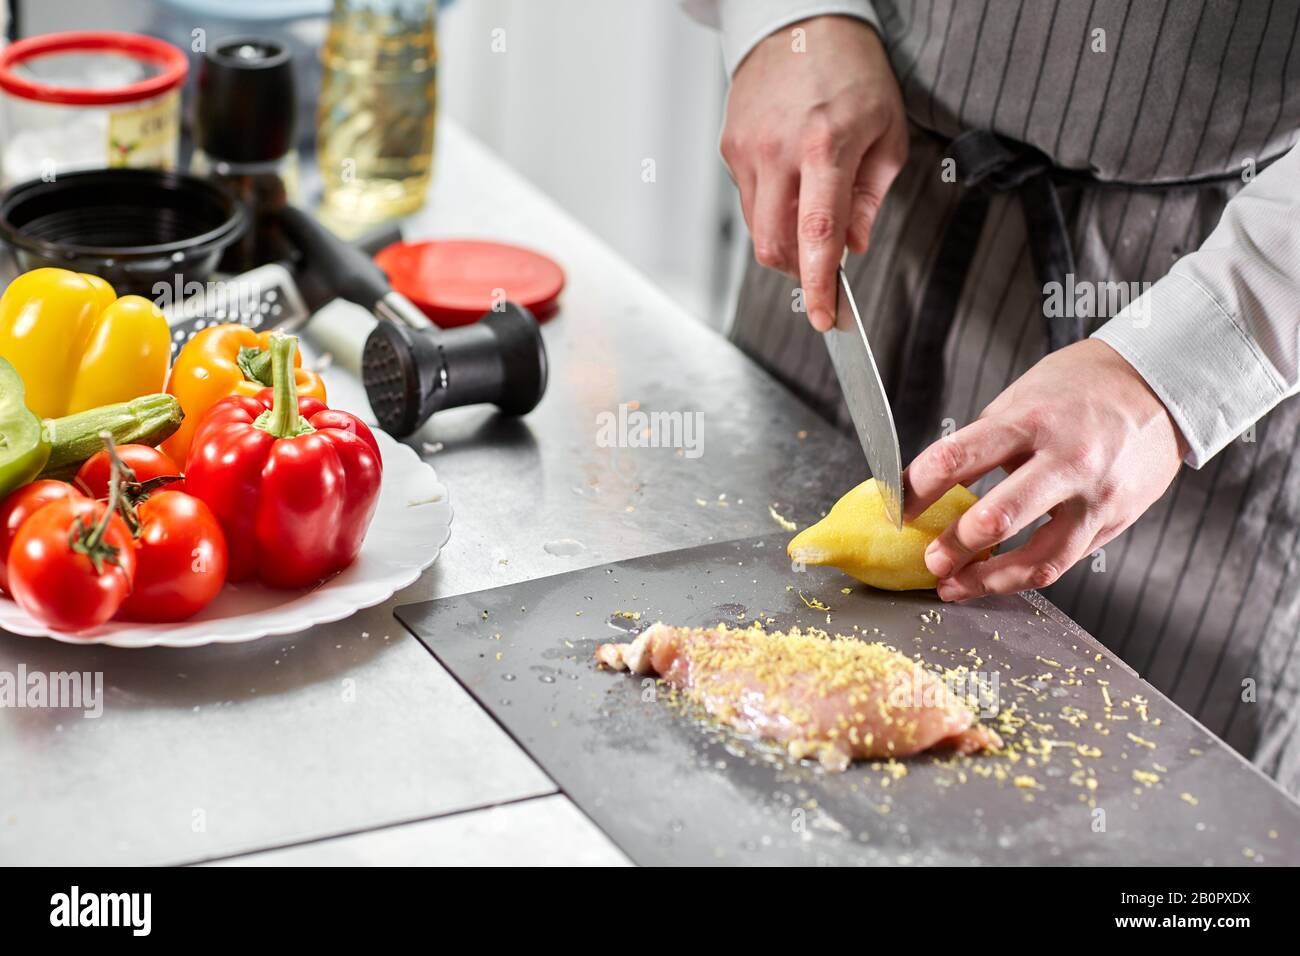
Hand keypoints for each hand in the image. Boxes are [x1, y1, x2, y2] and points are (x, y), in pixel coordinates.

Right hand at [721, 16, 906, 331]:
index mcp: (826, 146)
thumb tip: (854, 245)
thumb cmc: (851, 72)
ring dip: (785, 239)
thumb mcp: (888, 131)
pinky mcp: (730, 148)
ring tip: (810, 210)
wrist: (799, 22)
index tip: (823, 318)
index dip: (818, 285)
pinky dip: (771, 209)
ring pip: (758, 229)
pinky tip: (790, 180)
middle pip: (774, 245)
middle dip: (798, 271)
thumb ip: (872, 196)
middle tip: (821, 267)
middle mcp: (779, 150)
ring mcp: (747, 150)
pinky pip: (748, 201)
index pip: (818, 233)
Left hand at [902, 339, 1188, 601]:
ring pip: (1036, 559)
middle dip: (954, 546)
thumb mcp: (1022, 398)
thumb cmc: (1080, 389)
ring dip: (987, 581)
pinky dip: (1023, 576)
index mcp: (1031, 421)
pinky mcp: (1113, 522)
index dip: (918, 489)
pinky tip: (997, 579)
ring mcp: (1094, 496)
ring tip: (953, 586)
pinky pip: (1062, 562)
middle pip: (998, 517)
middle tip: (928, 559)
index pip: (958, 458)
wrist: (1160, 387)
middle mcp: (1066, 461)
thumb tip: (932, 484)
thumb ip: (982, 442)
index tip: (899, 508)